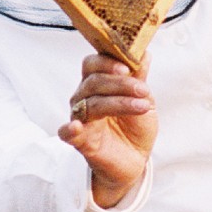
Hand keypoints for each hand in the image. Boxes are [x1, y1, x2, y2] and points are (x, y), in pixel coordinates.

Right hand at [58, 52, 157, 207]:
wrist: (135, 159)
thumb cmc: (134, 125)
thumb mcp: (143, 98)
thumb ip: (139, 77)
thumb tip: (144, 52)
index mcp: (96, 83)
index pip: (93, 64)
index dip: (107, 62)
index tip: (127, 67)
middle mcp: (84, 97)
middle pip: (93, 82)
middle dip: (120, 83)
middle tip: (143, 89)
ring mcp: (81, 118)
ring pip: (91, 104)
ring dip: (118, 103)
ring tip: (142, 106)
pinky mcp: (80, 141)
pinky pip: (67, 133)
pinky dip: (69, 129)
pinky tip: (75, 127)